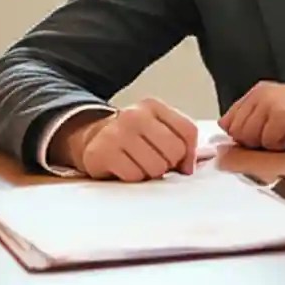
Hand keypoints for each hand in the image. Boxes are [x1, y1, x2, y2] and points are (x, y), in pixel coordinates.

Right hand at [57, 98, 198, 181]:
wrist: (94, 138)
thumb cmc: (134, 136)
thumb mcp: (159, 128)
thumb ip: (182, 141)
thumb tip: (188, 167)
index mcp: (153, 106)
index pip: (188, 130)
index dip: (189, 153)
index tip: (181, 161)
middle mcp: (134, 115)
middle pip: (175, 150)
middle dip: (169, 163)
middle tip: (156, 161)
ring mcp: (117, 133)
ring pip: (156, 167)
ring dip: (151, 173)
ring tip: (139, 163)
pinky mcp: (102, 153)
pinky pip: (134, 176)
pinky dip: (133, 178)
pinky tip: (126, 167)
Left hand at [217, 81, 284, 150]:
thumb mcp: (277, 115)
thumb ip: (253, 120)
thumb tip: (228, 134)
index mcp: (258, 92)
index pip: (228, 121)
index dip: (244, 136)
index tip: (263, 138)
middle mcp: (261, 93)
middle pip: (236, 132)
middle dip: (255, 141)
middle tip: (278, 135)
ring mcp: (270, 102)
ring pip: (249, 138)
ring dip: (268, 144)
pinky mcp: (281, 115)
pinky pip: (267, 142)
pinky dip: (282, 146)